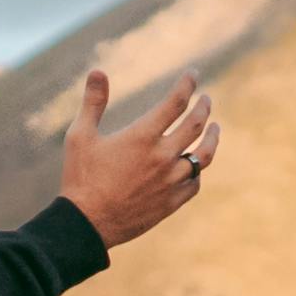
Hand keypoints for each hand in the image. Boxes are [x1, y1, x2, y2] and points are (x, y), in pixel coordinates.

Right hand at [58, 65, 216, 248]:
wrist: (87, 224)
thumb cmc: (80, 178)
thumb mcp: (80, 136)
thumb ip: (93, 103)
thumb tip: (97, 71)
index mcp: (143, 136)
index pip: (176, 101)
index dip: (187, 84)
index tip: (193, 75)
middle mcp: (163, 156)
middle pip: (196, 124)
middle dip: (204, 107)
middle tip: (206, 100)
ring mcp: (170, 181)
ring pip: (204, 155)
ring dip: (212, 138)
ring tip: (215, 128)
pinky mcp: (171, 203)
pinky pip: (194, 183)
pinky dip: (197, 171)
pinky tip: (195, 166)